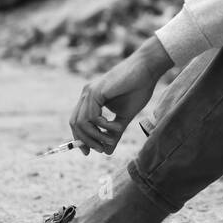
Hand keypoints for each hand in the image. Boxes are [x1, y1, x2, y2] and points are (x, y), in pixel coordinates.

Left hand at [68, 38, 172, 155]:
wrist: (147, 70)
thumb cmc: (138, 89)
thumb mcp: (124, 117)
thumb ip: (114, 133)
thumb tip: (107, 151)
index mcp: (91, 99)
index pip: (77, 122)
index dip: (81, 138)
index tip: (90, 152)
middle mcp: (86, 95)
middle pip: (75, 124)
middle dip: (86, 140)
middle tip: (100, 149)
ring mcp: (89, 92)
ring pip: (82, 122)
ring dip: (96, 135)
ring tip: (113, 138)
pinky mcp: (96, 92)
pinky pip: (92, 116)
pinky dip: (103, 126)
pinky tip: (116, 126)